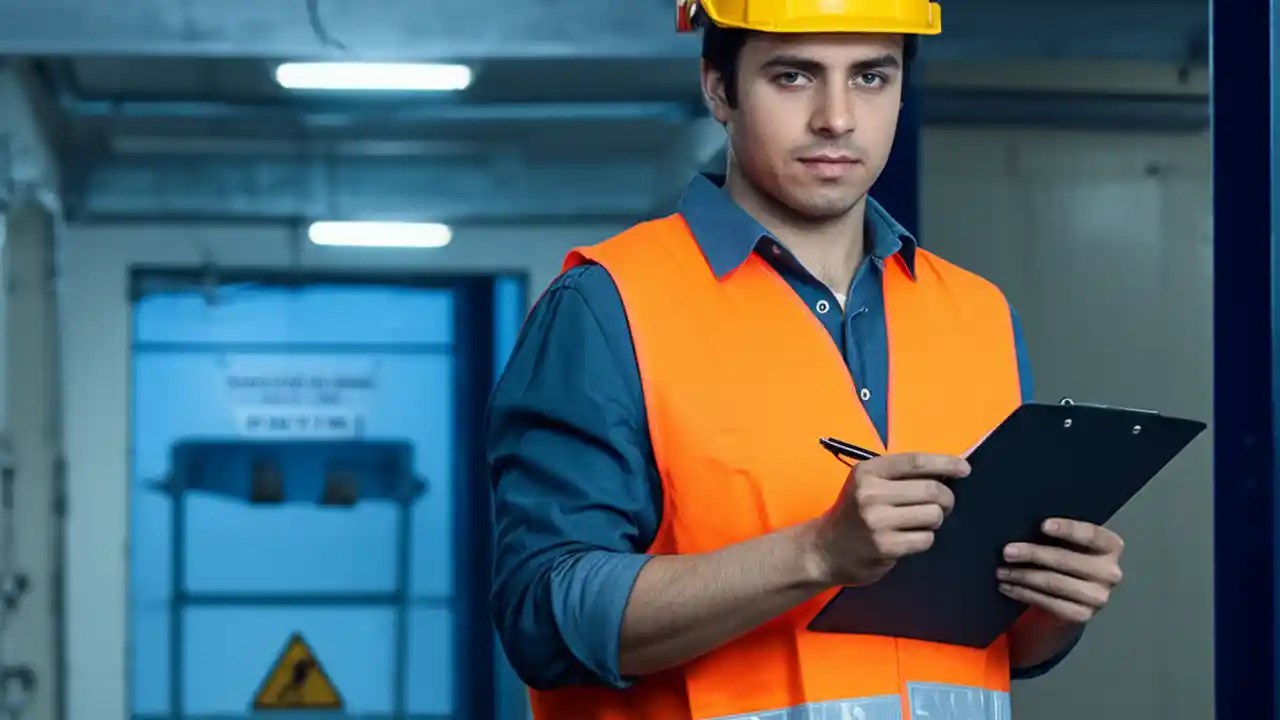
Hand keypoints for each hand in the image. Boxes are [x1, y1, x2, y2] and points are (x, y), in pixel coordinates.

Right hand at [811, 452, 970, 586]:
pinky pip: (925, 539)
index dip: (945, 463)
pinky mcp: (885, 546)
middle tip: (943, 504)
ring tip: (920, 523)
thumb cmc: (852, 513)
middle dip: (946, 498)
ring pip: (933, 515)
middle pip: (931, 489)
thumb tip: (946, 472)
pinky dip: (924, 538)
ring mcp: (877, 521)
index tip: (964, 468)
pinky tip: (908, 539)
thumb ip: (898, 476)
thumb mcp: (866, 484)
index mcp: (868, 472)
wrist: (823, 550)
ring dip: (934, 520)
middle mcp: (870, 493)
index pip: (915, 462)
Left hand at [998, 518, 1124, 625]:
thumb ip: (1055, 534)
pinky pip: (1048, 603)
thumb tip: (1021, 526)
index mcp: (1110, 546)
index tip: (1042, 525)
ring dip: (1023, 576)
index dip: (1068, 529)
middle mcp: (1110, 572)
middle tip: (1006, 551)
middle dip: (1033, 554)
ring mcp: (1098, 597)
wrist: (1069, 598)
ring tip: (1001, 571)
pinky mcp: (1082, 615)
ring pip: (1054, 583)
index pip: (1092, 535)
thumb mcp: (1066, 543)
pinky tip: (1007, 587)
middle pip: (1067, 560)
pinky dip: (1024, 593)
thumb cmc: (1064, 558)